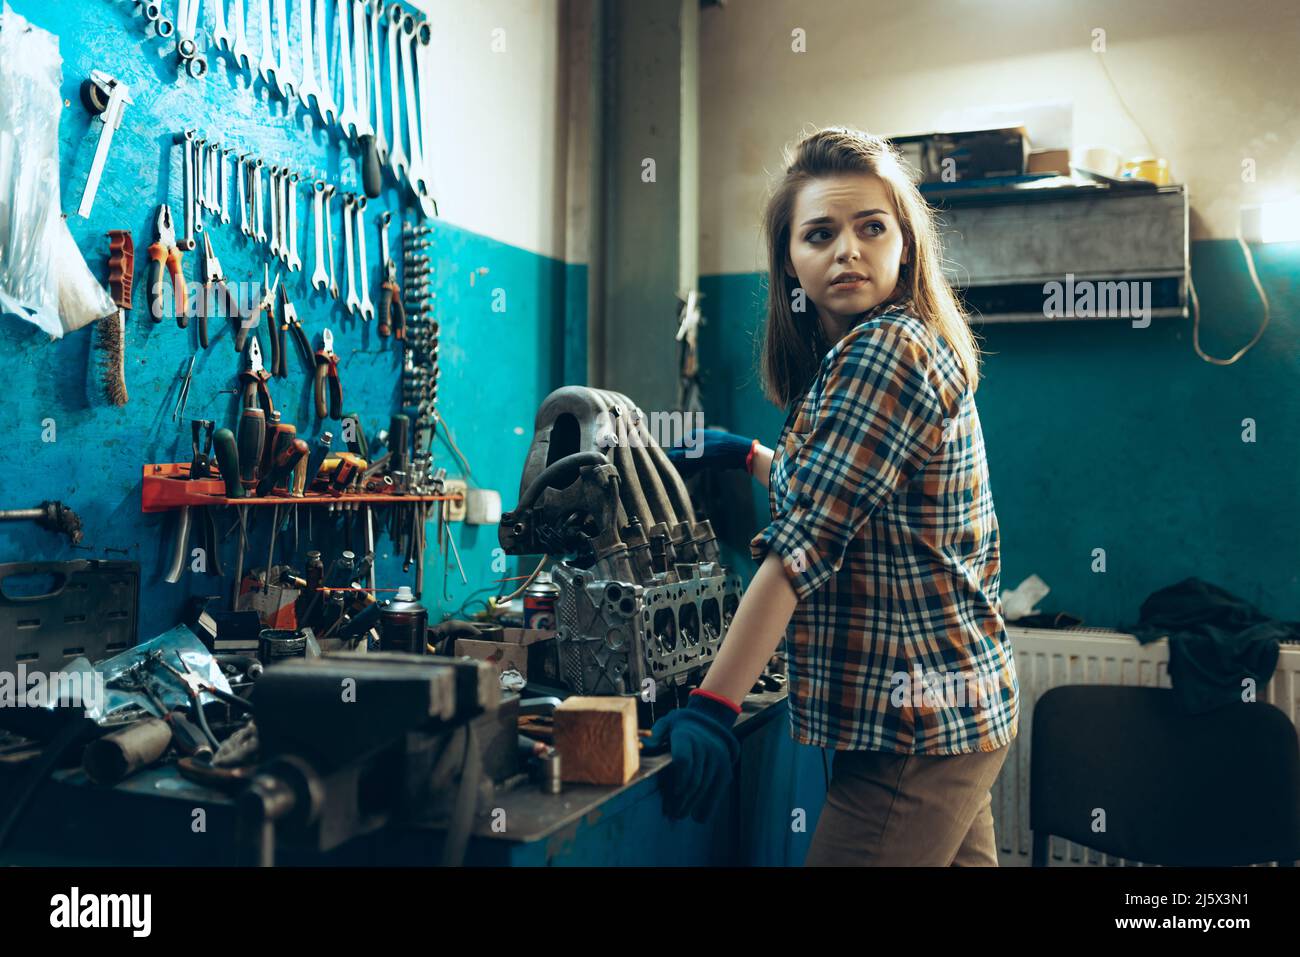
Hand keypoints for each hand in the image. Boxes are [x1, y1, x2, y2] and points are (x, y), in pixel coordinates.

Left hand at [642, 690, 740, 820]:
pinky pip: (718, 789)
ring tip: (680, 814)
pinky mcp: (725, 767)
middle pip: (693, 778)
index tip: (675, 792)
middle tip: (672, 813)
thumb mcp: (667, 723)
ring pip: (704, 786)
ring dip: (692, 804)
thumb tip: (643, 745)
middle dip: (682, 799)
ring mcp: (717, 757)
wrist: (709, 719)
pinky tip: (699, 817)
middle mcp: (704, 746)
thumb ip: (656, 734)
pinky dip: (709, 805)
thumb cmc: (681, 726)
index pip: (684, 760)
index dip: (679, 779)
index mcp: (686, 735)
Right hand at [665, 429, 756, 479]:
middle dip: (678, 463)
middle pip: (684, 452)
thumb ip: (683, 456)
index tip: (665, 466)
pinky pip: (698, 463)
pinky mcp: (710, 457)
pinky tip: (687, 477)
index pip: (678, 445)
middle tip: (671, 474)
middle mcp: (698, 440)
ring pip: (690, 459)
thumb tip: (669, 457)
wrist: (739, 453)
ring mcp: (704, 448)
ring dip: (685, 468)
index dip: (672, 456)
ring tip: (678, 477)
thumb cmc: (718, 450)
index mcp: (694, 435)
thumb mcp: (699, 453)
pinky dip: (692, 469)